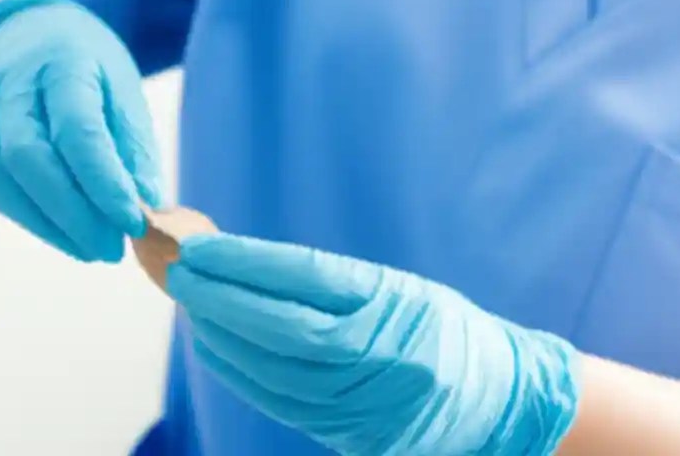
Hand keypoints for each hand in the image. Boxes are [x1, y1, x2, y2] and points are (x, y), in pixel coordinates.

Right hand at [0, 0, 161, 261]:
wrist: (30, 36)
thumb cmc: (88, 69)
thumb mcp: (125, 94)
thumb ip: (134, 149)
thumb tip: (150, 205)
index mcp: (62, 66)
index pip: (78, 130)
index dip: (104, 182)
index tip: (134, 222)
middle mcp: (10, 87)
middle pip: (29, 157)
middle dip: (73, 213)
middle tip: (113, 249)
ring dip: (48, 224)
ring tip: (93, 249)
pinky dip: (27, 216)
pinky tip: (63, 233)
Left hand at [167, 234, 580, 455]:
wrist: (501, 402)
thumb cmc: (447, 336)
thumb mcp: (405, 293)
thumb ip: (335, 286)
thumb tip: (247, 265)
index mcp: (398, 306)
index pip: (308, 278)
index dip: (247, 262)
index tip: (202, 245)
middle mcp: (381, 354)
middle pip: (279, 326)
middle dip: (220, 297)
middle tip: (178, 270)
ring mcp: (366, 401)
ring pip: (272, 369)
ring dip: (220, 335)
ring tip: (190, 304)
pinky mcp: (355, 434)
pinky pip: (281, 402)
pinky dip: (241, 372)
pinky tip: (218, 347)